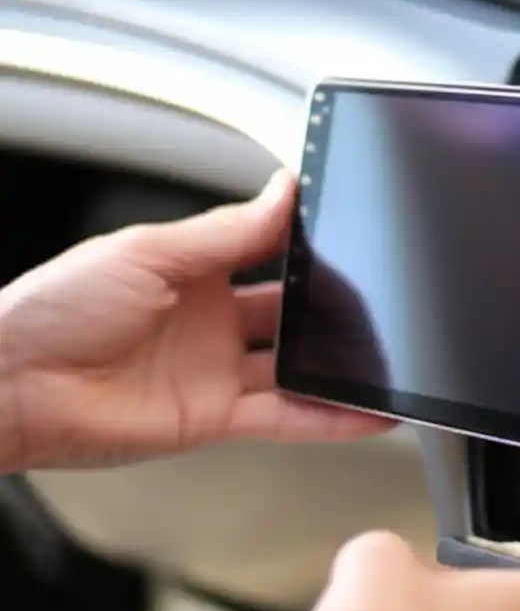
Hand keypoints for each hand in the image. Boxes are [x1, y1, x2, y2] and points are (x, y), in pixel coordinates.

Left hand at [0, 170, 392, 471]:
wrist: (10, 386)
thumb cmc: (53, 310)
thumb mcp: (149, 252)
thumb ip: (227, 232)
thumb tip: (283, 192)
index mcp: (194, 270)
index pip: (268, 249)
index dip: (308, 243)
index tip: (352, 231)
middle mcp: (211, 320)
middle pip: (293, 312)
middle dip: (334, 306)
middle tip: (380, 299)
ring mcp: (216, 371)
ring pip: (298, 367)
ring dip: (341, 364)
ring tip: (389, 357)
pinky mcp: (215, 418)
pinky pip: (288, 418)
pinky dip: (332, 418)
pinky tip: (369, 411)